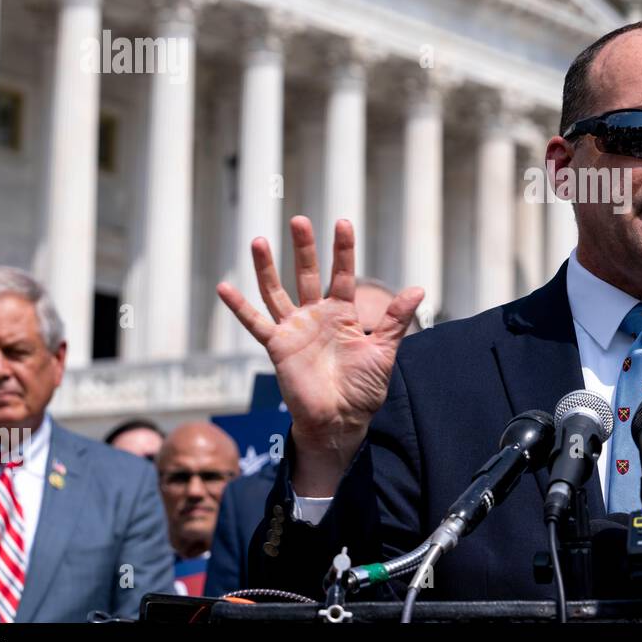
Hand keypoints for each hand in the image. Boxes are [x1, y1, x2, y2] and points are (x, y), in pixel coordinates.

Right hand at [217, 216, 422, 494]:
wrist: (341, 421)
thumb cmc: (363, 389)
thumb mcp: (384, 352)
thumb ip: (395, 320)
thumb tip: (418, 289)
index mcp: (344, 314)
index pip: (343, 274)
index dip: (343, 250)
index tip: (343, 222)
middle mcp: (317, 316)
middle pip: (308, 274)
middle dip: (304, 248)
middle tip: (299, 220)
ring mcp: (295, 329)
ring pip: (277, 291)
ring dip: (267, 267)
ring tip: (258, 240)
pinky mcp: (278, 347)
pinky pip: (255, 323)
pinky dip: (239, 307)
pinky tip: (223, 288)